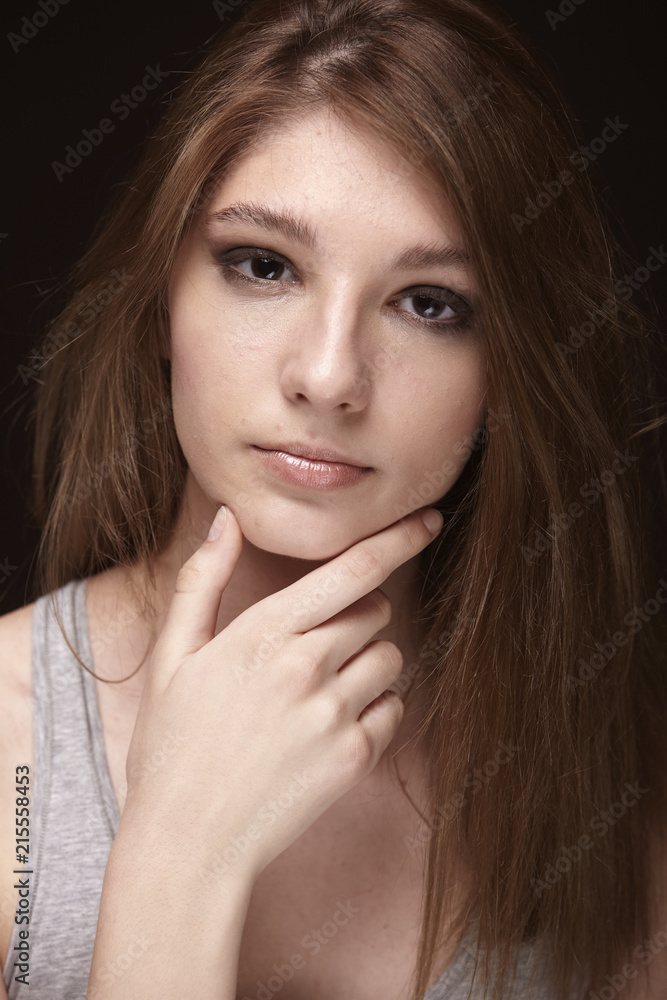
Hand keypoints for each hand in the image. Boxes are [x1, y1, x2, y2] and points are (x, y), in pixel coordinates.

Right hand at [121, 503, 442, 884]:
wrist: (187, 843)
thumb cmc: (173, 746)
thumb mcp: (173, 656)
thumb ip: (203, 579)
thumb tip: (227, 518)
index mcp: (264, 633)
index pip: (353, 569)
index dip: (398, 537)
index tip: (427, 520)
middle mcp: (307, 667)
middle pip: (376, 609)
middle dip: (358, 612)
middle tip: (317, 641)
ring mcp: (335, 715)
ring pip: (391, 658)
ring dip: (369, 660)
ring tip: (320, 688)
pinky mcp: (355, 759)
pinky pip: (394, 709)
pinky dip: (375, 708)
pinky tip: (331, 725)